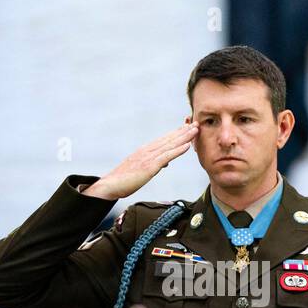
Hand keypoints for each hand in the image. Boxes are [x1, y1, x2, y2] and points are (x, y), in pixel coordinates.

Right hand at [83, 124, 198, 200]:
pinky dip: (177, 151)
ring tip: (196, 130)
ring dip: (184, 137)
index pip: (164, 139)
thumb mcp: (141, 170)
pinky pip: (166, 157)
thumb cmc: (124, 180)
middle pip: (169, 139)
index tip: (188, 127)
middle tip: (197, 123)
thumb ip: (153, 164)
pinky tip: (187, 146)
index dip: (177, 132)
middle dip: (184, 131)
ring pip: (170, 145)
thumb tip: (165, 163)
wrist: (110, 185)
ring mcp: (148, 157)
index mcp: (145, 150)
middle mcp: (148, 150)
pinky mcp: (149, 166)